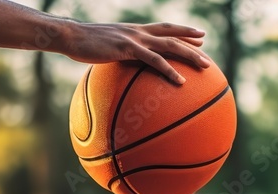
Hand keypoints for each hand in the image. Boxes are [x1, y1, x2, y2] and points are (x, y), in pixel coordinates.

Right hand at [61, 22, 210, 83]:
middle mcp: (138, 31)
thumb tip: (122, 70)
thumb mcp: (104, 50)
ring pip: (170, 45)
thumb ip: (117, 56)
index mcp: (134, 31)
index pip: (163, 28)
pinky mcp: (129, 48)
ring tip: (205, 66)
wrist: (70, 37)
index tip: (199, 36)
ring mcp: (135, 38)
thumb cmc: (83, 46)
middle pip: (172, 34)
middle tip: (207, 50)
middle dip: (192, 41)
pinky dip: (170, 71)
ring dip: (190, 55)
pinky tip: (181, 82)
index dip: (182, 31)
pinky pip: (154, 61)